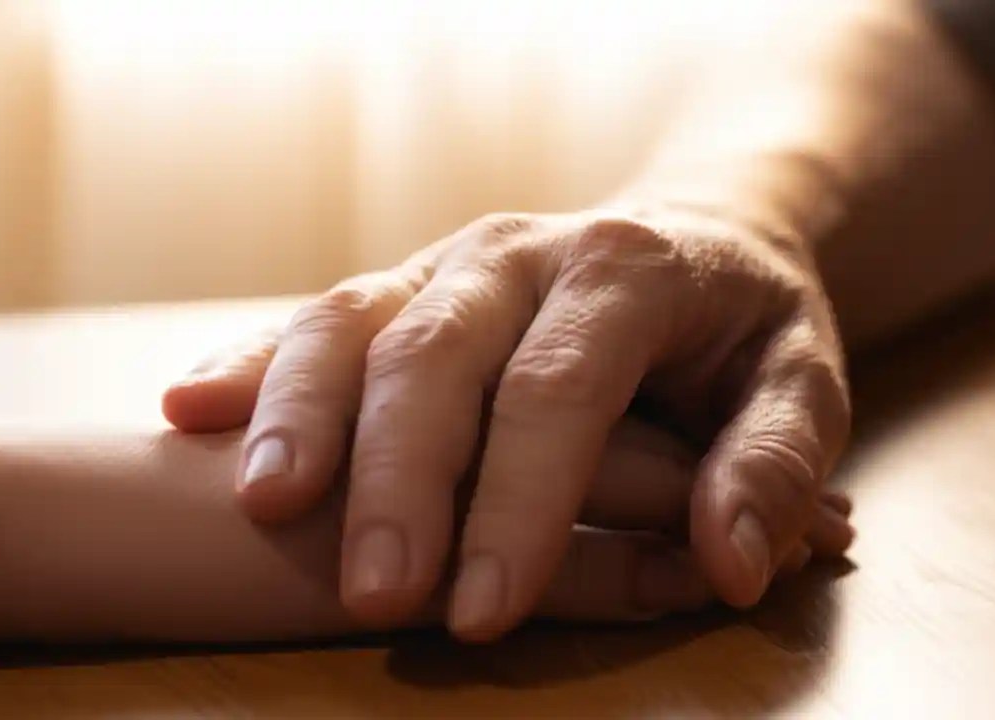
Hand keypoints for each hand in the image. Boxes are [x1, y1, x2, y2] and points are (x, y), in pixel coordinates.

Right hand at [165, 203, 851, 640]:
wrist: (693, 225)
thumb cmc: (740, 324)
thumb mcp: (801, 383)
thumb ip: (775, 468)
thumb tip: (731, 566)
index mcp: (625, 268)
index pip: (560, 390)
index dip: (524, 504)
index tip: (485, 609)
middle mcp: (517, 253)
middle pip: (437, 356)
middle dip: (402, 478)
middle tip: (376, 593)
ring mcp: (445, 262)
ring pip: (352, 321)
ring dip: (301, 410)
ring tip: (261, 501)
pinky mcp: (398, 286)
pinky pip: (310, 318)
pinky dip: (256, 362)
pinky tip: (193, 406)